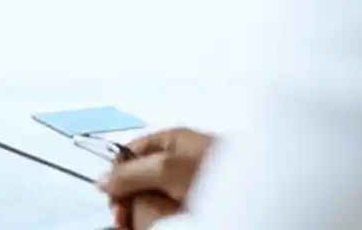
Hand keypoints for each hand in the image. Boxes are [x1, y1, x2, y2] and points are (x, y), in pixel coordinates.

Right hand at [98, 128, 214, 227]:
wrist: (261, 191)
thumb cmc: (218, 170)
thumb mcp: (165, 169)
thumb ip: (131, 172)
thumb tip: (101, 180)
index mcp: (169, 140)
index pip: (128, 154)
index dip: (117, 178)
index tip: (115, 203)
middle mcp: (178, 156)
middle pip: (139, 177)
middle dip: (131, 198)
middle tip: (129, 221)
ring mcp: (190, 177)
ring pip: (154, 194)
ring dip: (146, 210)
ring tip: (144, 224)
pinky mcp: (201, 197)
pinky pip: (171, 206)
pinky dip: (164, 216)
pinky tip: (166, 221)